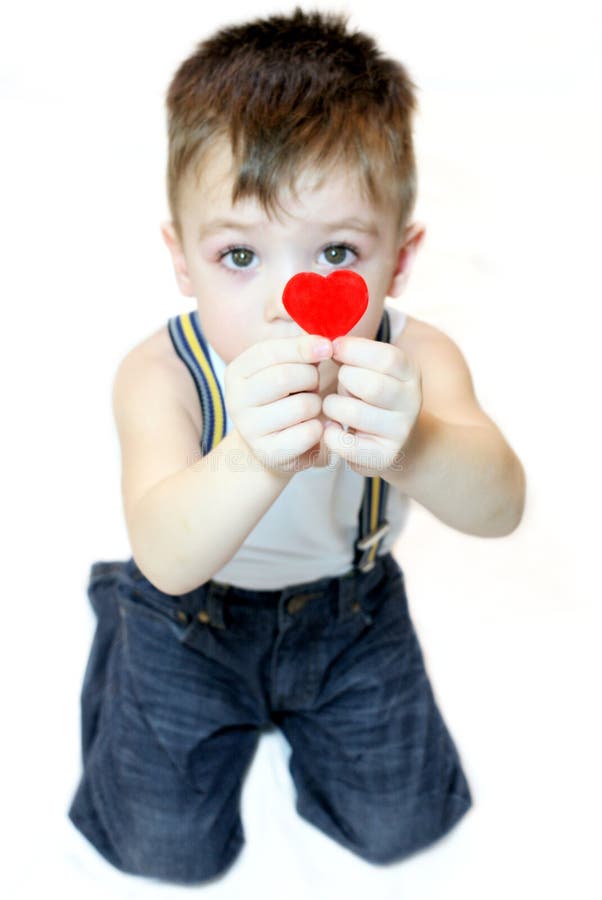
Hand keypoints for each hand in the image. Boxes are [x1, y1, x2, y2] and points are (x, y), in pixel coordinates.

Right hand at [224, 335, 332, 474]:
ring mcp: (249, 429)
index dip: (303, 347)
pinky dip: (319, 429)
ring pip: (302, 406)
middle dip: (311, 378)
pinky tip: (311, 429)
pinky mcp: (269, 453)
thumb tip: (324, 344)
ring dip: (316, 405)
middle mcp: (235, 400)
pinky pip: (309, 432)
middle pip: (286, 377)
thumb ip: (299, 352)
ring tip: (308, 409)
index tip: (327, 348)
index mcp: (236, 372)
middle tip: (312, 387)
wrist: (273, 448)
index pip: (270, 351)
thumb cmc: (284, 400)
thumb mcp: (285, 369)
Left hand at [321, 336, 421, 476]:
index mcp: (410, 373)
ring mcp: (400, 432)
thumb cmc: (372, 397)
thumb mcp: (371, 369)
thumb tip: (324, 342)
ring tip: (334, 408)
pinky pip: (347, 444)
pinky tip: (333, 428)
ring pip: (354, 413)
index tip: (334, 349)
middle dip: (345, 381)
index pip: (386, 358)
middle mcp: (411, 402)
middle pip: (371, 385)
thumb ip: (353, 354)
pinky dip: (331, 434)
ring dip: (333, 406)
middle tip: (340, 385)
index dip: (354, 350)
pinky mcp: (383, 456)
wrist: (395, 441)